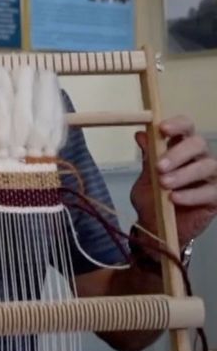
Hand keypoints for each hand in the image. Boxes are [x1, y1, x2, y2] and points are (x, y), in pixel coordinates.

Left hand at [131, 116, 216, 245]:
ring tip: (164, 184)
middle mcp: (199, 158)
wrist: (155, 226)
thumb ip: (147, 157)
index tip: (162, 129)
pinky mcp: (216, 196)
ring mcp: (210, 177)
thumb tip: (141, 134)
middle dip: (178, 153)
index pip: (186, 127)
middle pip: (198, 144)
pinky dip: (191, 195)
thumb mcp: (145, 177)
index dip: (177, 124)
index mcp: (180, 148)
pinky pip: (210, 191)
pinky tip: (175, 198)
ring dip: (183, 174)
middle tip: (159, 166)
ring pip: (206, 166)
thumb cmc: (152, 197)